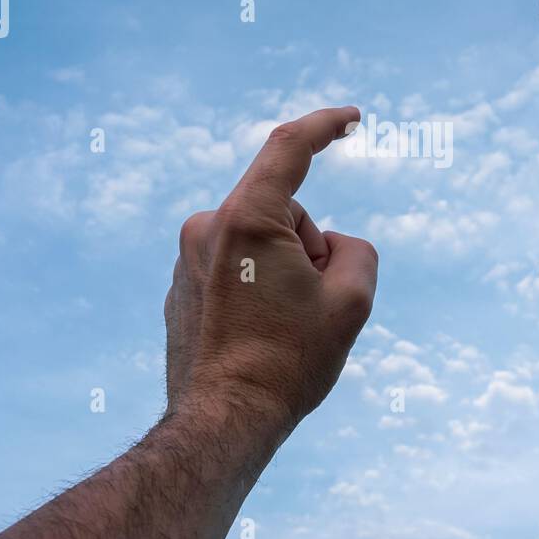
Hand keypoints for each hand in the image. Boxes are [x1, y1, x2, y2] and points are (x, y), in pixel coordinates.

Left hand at [164, 106, 378, 438]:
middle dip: (310, 248)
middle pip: (284, 214)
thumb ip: (357, 250)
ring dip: (284, 271)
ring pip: (261, 243)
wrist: (224, 420)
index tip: (351, 118)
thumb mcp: (352, 302)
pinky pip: (237, 268)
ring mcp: (188, 258)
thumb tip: (332, 246)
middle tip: (312, 307)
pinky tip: (261, 336)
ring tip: (283, 328)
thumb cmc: (289, 361)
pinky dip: (258, 287)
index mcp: (246, 218)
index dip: (326, 126)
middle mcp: (207, 227)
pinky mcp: (182, 286)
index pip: (289, 148)